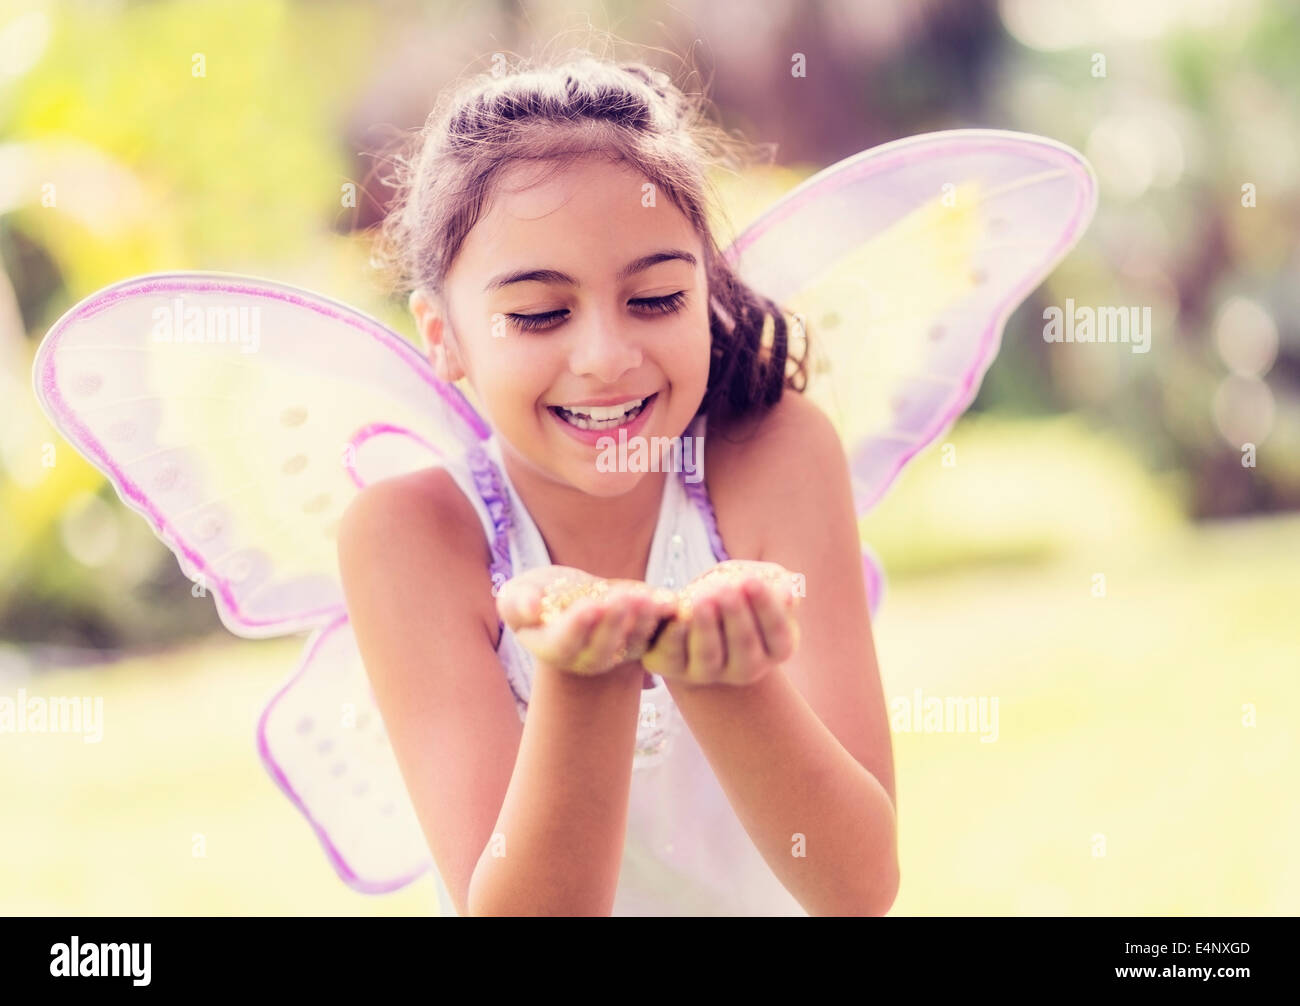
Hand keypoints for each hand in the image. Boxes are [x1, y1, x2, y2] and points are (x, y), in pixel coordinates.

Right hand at [495, 565, 679, 676]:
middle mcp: (586, 658)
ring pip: (634, 641)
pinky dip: (663, 617)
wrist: (568, 597)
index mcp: (553, 649)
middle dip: (615, 623)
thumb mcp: (516, 595)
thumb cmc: (535, 595)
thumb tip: (530, 607)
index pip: (564, 644)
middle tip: (624, 599)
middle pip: (603, 648)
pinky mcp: (641, 638)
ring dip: (643, 620)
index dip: (578, 627)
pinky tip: (670, 601)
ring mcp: (617, 652)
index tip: (590, 606)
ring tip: (649, 598)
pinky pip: (655, 631)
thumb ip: (517, 603)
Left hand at [641, 560, 801, 686]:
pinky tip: (678, 616)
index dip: (766, 608)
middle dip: (736, 617)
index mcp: (776, 648)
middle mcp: (747, 668)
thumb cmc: (737, 592)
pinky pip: (674, 658)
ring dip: (707, 627)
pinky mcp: (675, 669)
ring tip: (704, 597)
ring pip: (709, 657)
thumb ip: (776, 583)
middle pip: (745, 649)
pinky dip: (675, 638)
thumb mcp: (759, 580)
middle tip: (727, 588)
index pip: (778, 634)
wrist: (697, 612)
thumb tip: (789, 591)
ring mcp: (710, 673)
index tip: (752, 580)